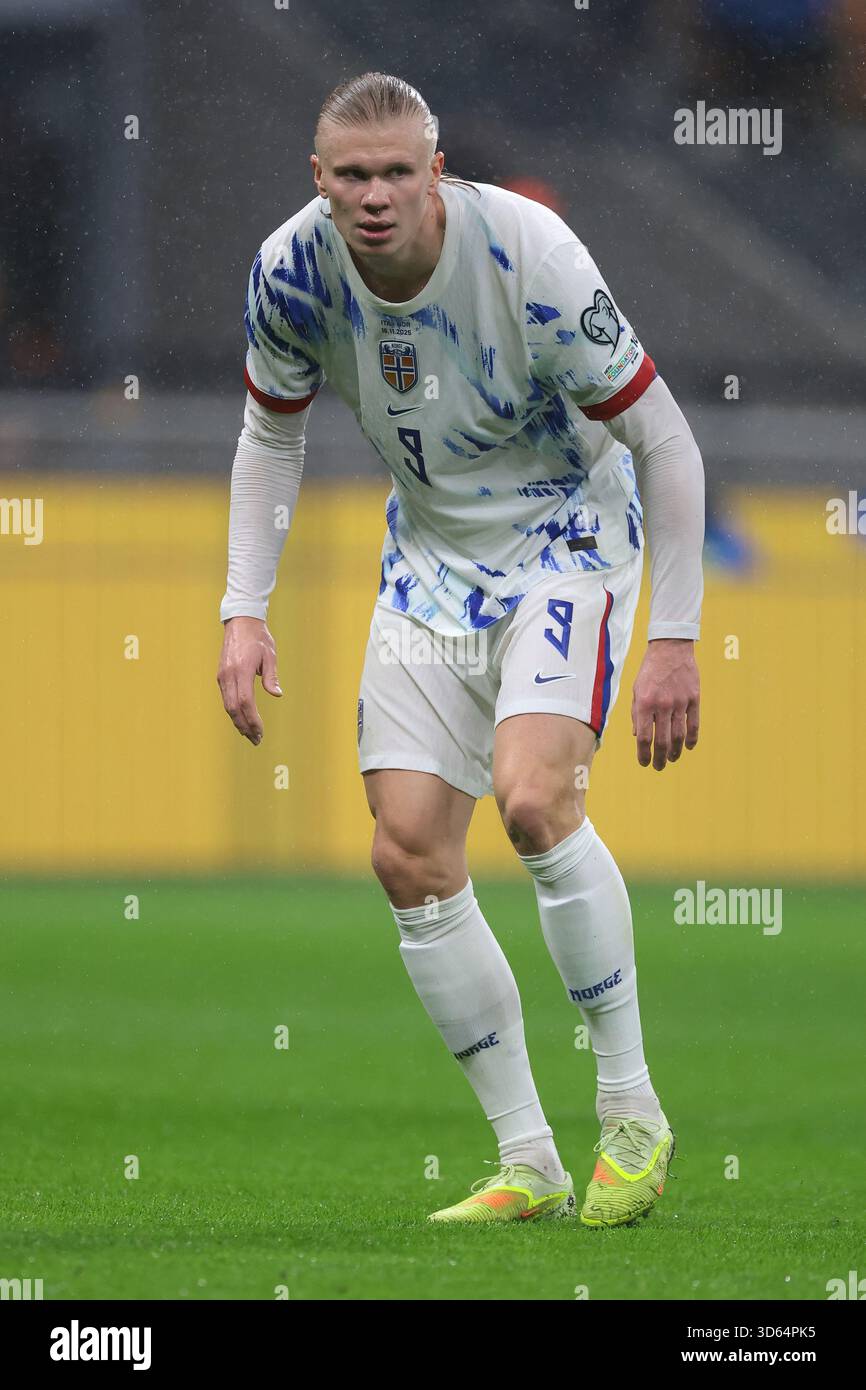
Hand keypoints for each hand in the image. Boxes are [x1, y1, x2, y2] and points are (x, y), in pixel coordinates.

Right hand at [217, 616, 281, 744]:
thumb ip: (271, 676)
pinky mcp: (221, 676)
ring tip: (250, 734)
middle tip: (256, 740)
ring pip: (228, 706)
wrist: (240, 621)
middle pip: (234, 708)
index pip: (246, 702)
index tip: (261, 732)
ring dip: (238, 722)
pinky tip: (242, 719)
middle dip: (245, 726)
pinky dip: (234, 712)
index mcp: (241, 670)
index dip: (253, 720)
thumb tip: (277, 694)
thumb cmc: (258, 638)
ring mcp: (222, 676)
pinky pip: (226, 698)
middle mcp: (229, 675)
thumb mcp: (270, 655)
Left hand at [631, 639, 698, 770]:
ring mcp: (680, 702)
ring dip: (675, 752)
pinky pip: (694, 724)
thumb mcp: (636, 690)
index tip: (644, 763)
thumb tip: (637, 736)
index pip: (644, 737)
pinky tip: (688, 747)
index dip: (643, 754)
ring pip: (678, 736)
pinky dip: (692, 739)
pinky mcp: (694, 699)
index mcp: (644, 703)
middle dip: (659, 758)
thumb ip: (636, 714)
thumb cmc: (650, 670)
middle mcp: (662, 705)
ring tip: (671, 759)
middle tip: (658, 767)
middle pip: (662, 741)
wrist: (670, 648)